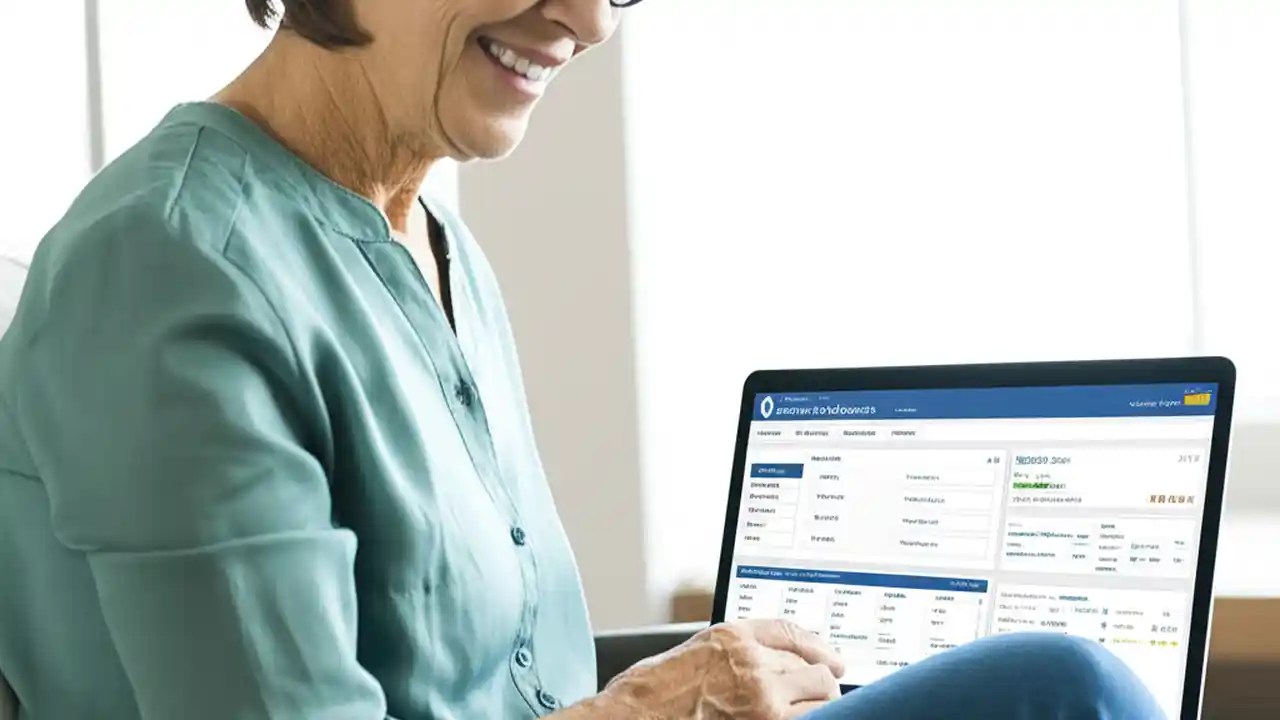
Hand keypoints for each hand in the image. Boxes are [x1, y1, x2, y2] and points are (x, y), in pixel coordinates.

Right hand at [598, 618, 844, 719]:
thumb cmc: (651, 693)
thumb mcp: (695, 653)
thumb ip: (735, 652)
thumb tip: (772, 664)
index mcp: (732, 637)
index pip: (791, 634)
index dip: (817, 649)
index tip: (830, 660)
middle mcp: (753, 663)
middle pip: (814, 669)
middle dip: (819, 683)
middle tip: (819, 694)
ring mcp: (762, 701)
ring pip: (820, 697)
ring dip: (818, 706)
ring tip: (808, 712)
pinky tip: (801, 719)